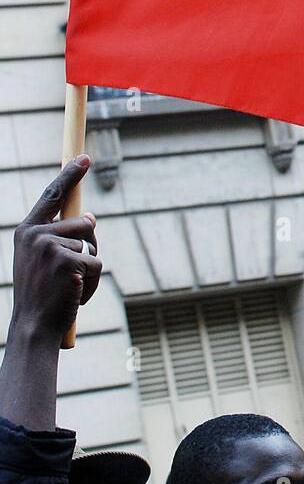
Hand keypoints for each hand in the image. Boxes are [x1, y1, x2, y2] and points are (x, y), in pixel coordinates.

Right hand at [8, 157, 101, 348]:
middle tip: (72, 273)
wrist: (33, 326)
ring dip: (90, 269)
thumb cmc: (41, 295)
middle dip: (90, 246)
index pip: (52, 195)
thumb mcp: (43, 261)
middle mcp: (35, 234)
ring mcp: (50, 246)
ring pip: (92, 246)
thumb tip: (89, 216)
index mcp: (27, 231)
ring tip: (69, 287)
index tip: (84, 157)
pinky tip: (74, 295)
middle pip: (83, 224)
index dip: (70, 174)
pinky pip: (97, 264)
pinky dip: (93, 283)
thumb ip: (60, 237)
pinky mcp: (67, 260)